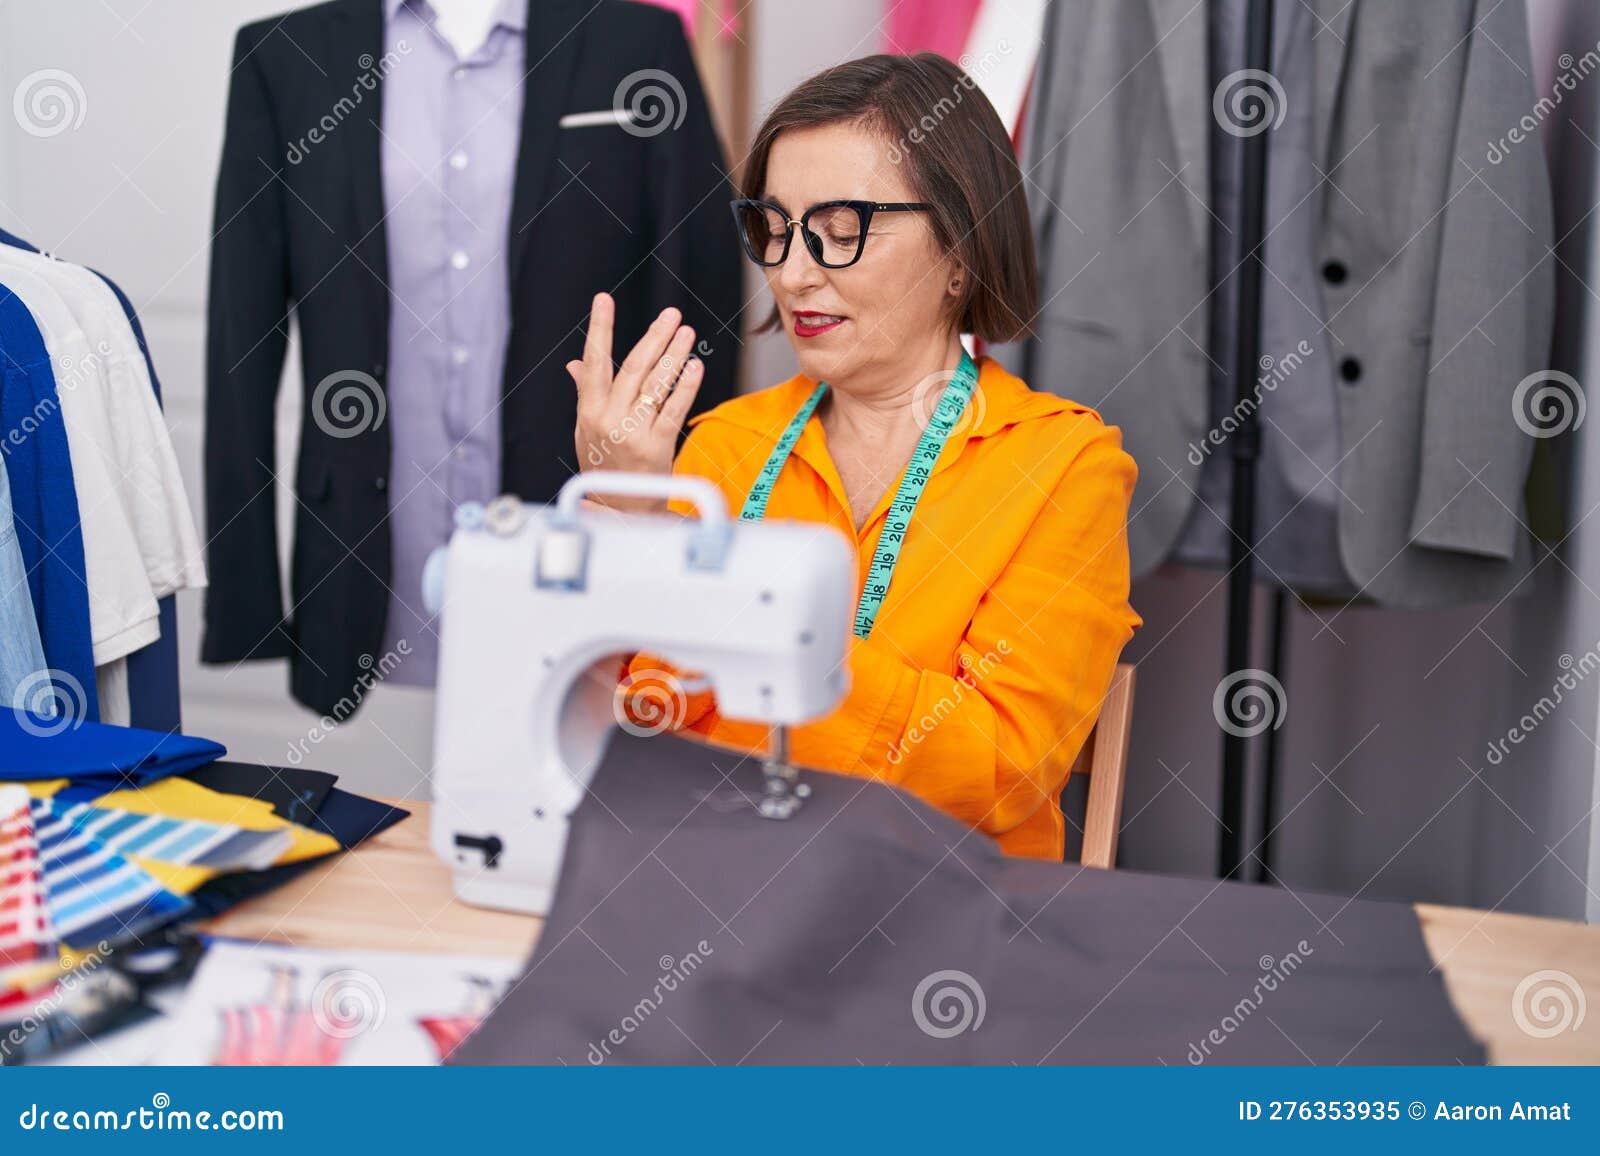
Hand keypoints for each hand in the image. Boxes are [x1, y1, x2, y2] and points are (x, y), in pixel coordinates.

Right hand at [569, 293, 704, 511]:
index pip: (594, 363)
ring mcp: (632, 433)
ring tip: (686, 332)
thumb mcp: (586, 431)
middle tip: (671, 315)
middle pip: (633, 368)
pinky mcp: (656, 448)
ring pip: (655, 386)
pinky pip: (673, 411)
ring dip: (673, 356)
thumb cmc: (604, 465)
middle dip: (653, 338)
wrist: (620, 509)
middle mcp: (608, 419)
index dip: (599, 330)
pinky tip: (694, 367)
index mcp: (589, 411)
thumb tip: (575, 364)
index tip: (603, 300)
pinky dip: (685, 388)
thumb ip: (585, 394)